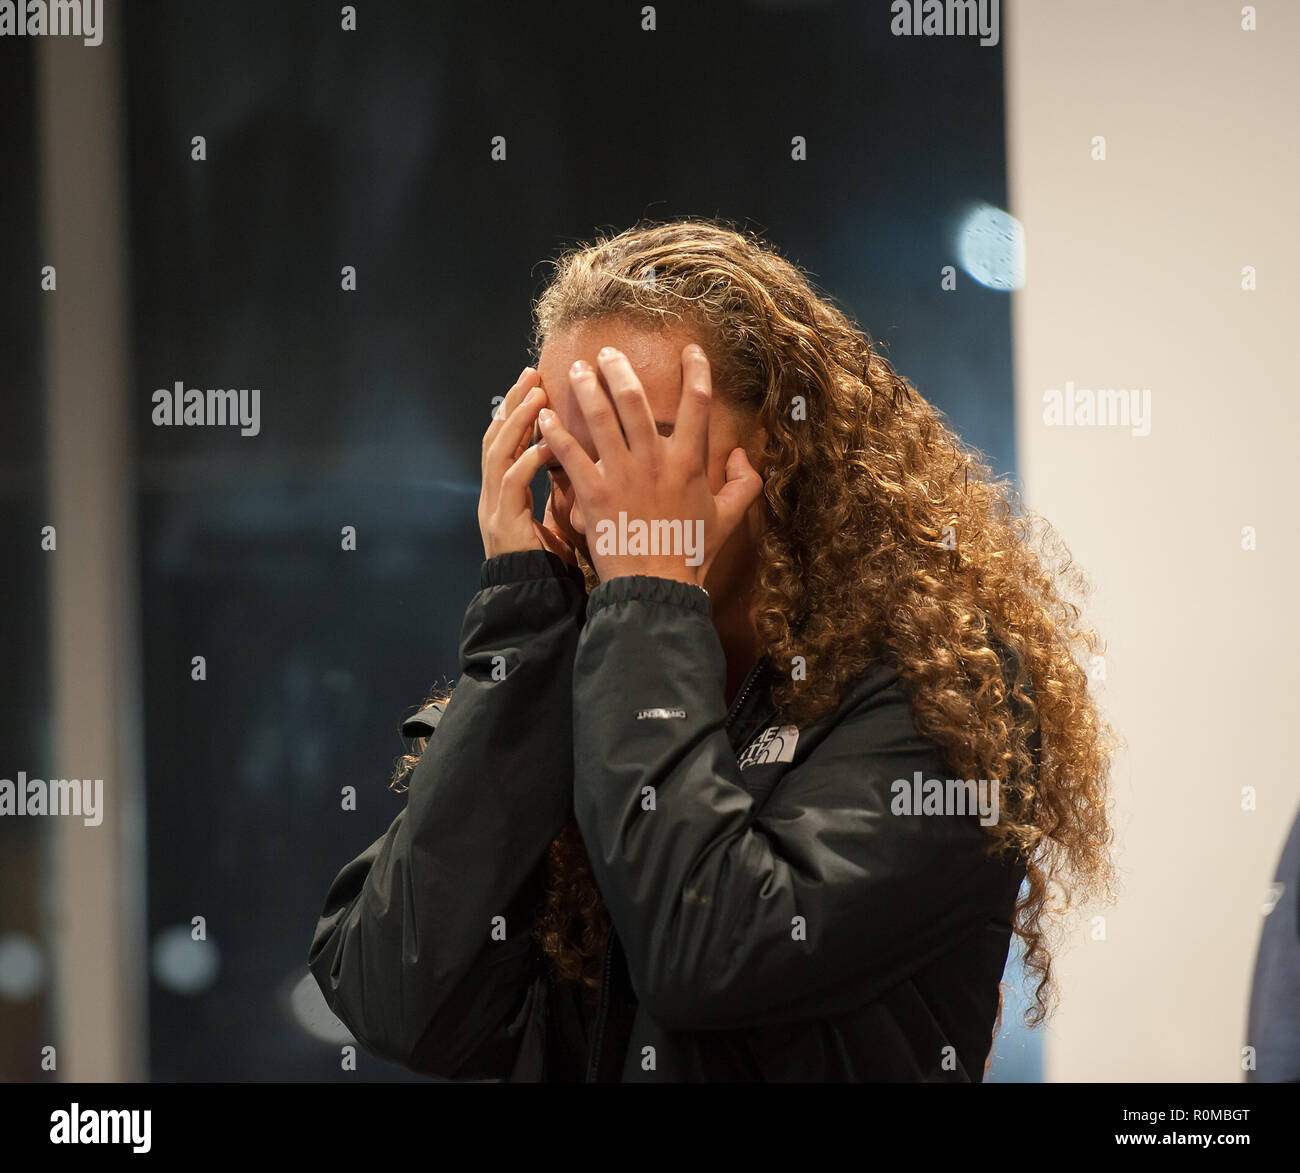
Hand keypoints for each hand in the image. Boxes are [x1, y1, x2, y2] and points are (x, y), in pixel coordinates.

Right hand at [478, 366, 577, 564]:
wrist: (533, 604)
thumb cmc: (551, 565)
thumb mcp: (558, 520)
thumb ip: (562, 491)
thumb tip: (586, 462)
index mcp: (504, 493)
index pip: (506, 441)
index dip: (518, 411)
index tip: (536, 381)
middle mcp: (493, 496)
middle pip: (495, 437)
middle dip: (513, 404)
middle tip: (532, 373)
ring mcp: (494, 509)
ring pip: (498, 454)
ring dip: (518, 423)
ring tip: (537, 396)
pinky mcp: (504, 525)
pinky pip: (512, 485)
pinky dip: (528, 461)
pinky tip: (546, 444)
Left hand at [536, 344, 762, 586]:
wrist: (655, 585)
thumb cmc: (690, 552)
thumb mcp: (727, 518)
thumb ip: (743, 484)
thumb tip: (742, 456)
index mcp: (689, 462)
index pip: (697, 404)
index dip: (697, 371)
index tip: (691, 351)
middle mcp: (655, 460)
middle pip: (636, 400)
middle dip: (619, 369)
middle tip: (606, 354)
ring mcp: (622, 474)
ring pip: (601, 418)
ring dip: (586, 389)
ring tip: (575, 371)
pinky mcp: (594, 492)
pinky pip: (571, 454)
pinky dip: (556, 432)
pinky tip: (545, 416)